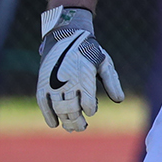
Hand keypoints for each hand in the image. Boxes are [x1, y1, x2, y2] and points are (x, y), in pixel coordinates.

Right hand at [36, 6, 123, 131]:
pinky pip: (43, 103)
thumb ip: (112, 81)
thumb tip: (119, 100)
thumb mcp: (104, 62)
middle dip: (77, 121)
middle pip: (72, 110)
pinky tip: (54, 124)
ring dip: (65, 121)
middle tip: (81, 126)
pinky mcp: (43, 83)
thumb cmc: (88, 49)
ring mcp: (54, 83)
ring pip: (59, 109)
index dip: (89, 109)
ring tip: (71, 127)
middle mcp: (68, 81)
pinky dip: (48, 115)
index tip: (90, 110)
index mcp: (85, 76)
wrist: (65, 34)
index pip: (87, 102)